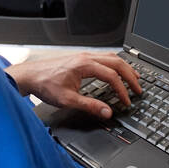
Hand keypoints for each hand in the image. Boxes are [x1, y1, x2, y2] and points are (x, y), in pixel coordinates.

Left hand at [4, 51, 140, 118]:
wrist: (29, 75)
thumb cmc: (44, 85)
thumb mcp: (68, 100)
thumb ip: (90, 106)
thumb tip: (107, 112)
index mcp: (85, 65)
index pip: (112, 76)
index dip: (122, 90)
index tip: (126, 101)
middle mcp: (86, 57)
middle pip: (117, 63)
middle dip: (130, 76)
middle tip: (139, 88)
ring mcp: (83, 55)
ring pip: (112, 57)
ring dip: (124, 68)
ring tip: (134, 78)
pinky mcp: (80, 57)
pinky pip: (104, 57)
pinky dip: (115, 64)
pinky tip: (116, 69)